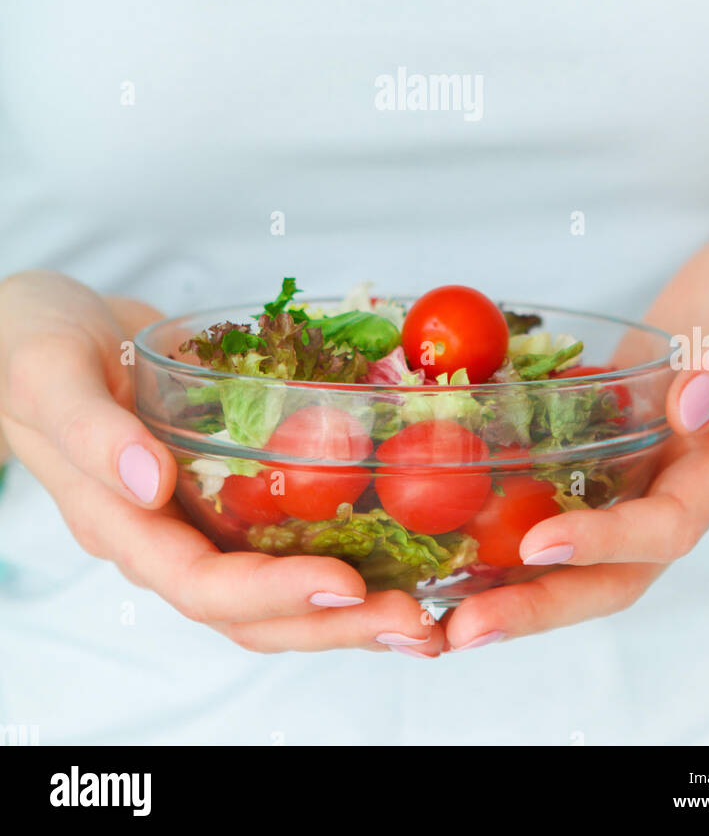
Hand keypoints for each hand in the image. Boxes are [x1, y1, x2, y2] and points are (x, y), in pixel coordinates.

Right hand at [0, 272, 443, 656]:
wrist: (36, 328)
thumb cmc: (29, 346)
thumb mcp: (50, 374)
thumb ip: (93, 432)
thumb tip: (152, 483)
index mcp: (118, 522)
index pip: (201, 583)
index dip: (274, 592)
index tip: (346, 584)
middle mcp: (162, 533)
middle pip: (252, 610)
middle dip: (334, 623)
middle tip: (416, 623)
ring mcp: (194, 514)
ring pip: (274, 586)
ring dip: (348, 608)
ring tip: (424, 615)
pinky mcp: (222, 484)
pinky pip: (282, 533)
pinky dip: (338, 548)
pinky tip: (395, 545)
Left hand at [442, 204, 708, 651]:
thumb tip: (687, 406)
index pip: (669, 526)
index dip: (605, 544)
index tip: (538, 547)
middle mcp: (688, 465)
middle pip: (615, 563)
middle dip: (540, 600)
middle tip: (457, 628)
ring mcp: (650, 443)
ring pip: (582, 524)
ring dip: (514, 565)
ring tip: (438, 593)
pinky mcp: (620, 411)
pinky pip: (565, 460)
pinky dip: (515, 484)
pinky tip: (456, 495)